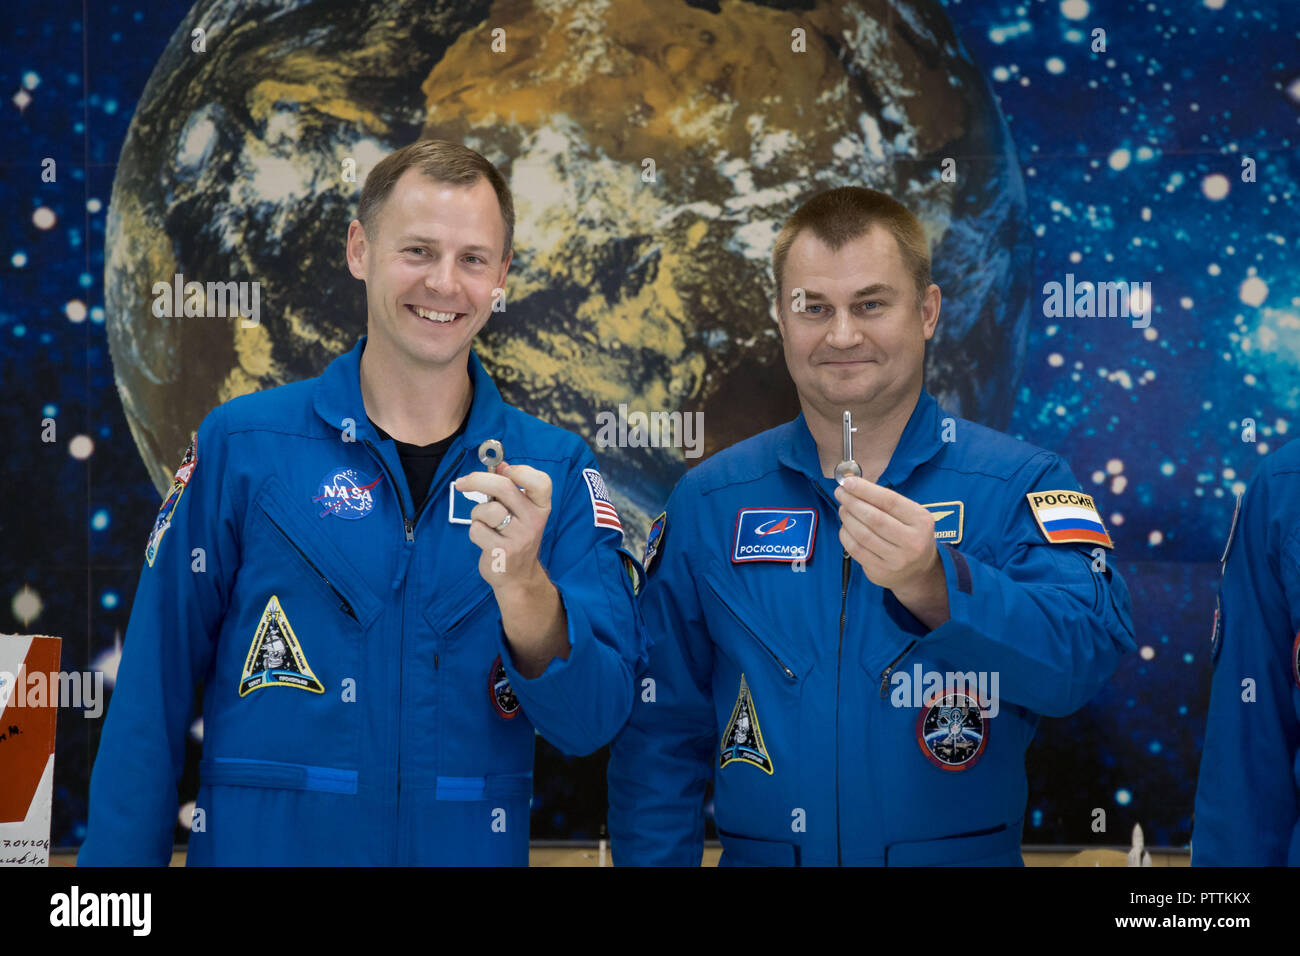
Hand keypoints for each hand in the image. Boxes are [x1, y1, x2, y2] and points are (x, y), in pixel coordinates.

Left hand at [454, 461, 551, 596]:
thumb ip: (512, 486)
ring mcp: (519, 538)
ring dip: (477, 514)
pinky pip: (477, 530)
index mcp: (541, 507)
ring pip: (486, 510)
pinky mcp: (502, 552)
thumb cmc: (516, 536)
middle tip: (462, 482)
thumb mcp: (521, 511)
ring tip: (486, 524)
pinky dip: (475, 532)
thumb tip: (499, 464)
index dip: (519, 471)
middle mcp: (534, 521)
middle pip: (504, 487)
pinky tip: (486, 540)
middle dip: (478, 480)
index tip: (501, 469)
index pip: (540, 481)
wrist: (519, 576)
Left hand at [834, 476, 947, 623]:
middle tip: (840, 493)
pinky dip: (846, 535)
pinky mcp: (881, 572)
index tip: (848, 481)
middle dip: (852, 502)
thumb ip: (885, 501)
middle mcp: (912, 542)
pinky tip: (845, 527)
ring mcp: (896, 560)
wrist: (918, 570)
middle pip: (874, 518)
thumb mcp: (910, 515)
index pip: (890, 501)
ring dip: (847, 518)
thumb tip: (853, 485)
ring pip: (863, 535)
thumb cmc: (909, 534)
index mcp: (921, 521)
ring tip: (843, 508)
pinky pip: (856, 550)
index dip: (866, 490)